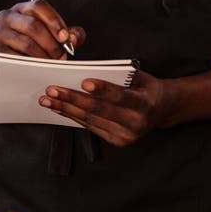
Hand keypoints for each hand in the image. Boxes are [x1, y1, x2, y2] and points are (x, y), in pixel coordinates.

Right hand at [0, 0, 85, 58]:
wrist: (3, 64)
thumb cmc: (30, 46)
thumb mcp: (50, 36)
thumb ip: (67, 34)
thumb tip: (73, 38)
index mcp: (21, 8)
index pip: (38, 6)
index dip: (54, 21)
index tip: (65, 37)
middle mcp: (6, 16)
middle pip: (33, 25)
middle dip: (51, 43)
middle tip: (61, 56)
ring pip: (26, 43)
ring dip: (43, 57)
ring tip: (52, 65)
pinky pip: (16, 59)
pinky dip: (31, 65)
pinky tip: (38, 70)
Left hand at [38, 70, 169, 146]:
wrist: (162, 110)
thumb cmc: (147, 88)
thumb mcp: (141, 77)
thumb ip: (121, 75)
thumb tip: (90, 71)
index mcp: (145, 104)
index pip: (120, 96)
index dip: (102, 89)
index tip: (83, 82)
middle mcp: (136, 123)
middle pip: (99, 110)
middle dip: (73, 99)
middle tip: (53, 90)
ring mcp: (126, 136)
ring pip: (90, 120)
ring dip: (66, 109)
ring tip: (48, 99)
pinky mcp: (117, 141)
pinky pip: (91, 127)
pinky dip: (73, 116)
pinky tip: (60, 108)